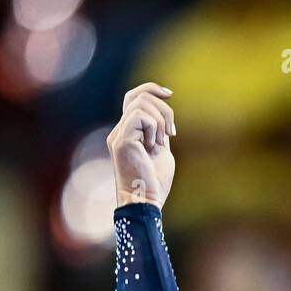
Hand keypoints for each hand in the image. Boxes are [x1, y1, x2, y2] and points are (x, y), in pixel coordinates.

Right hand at [107, 82, 175, 206]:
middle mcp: (119, 130)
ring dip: (161, 121)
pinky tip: (153, 147)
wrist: (145, 202)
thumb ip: (159, 132)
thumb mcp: (161, 151)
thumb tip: (165, 115)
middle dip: (163, 109)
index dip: (151, 89)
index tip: (169, 94)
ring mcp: (118, 134)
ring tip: (162, 143)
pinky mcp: (121, 140)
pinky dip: (154, 128)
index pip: (133, 97)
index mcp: (128, 132)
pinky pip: (141, 116)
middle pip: (138, 95)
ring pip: (141, 103)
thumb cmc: (154, 183)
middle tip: (172, 133)